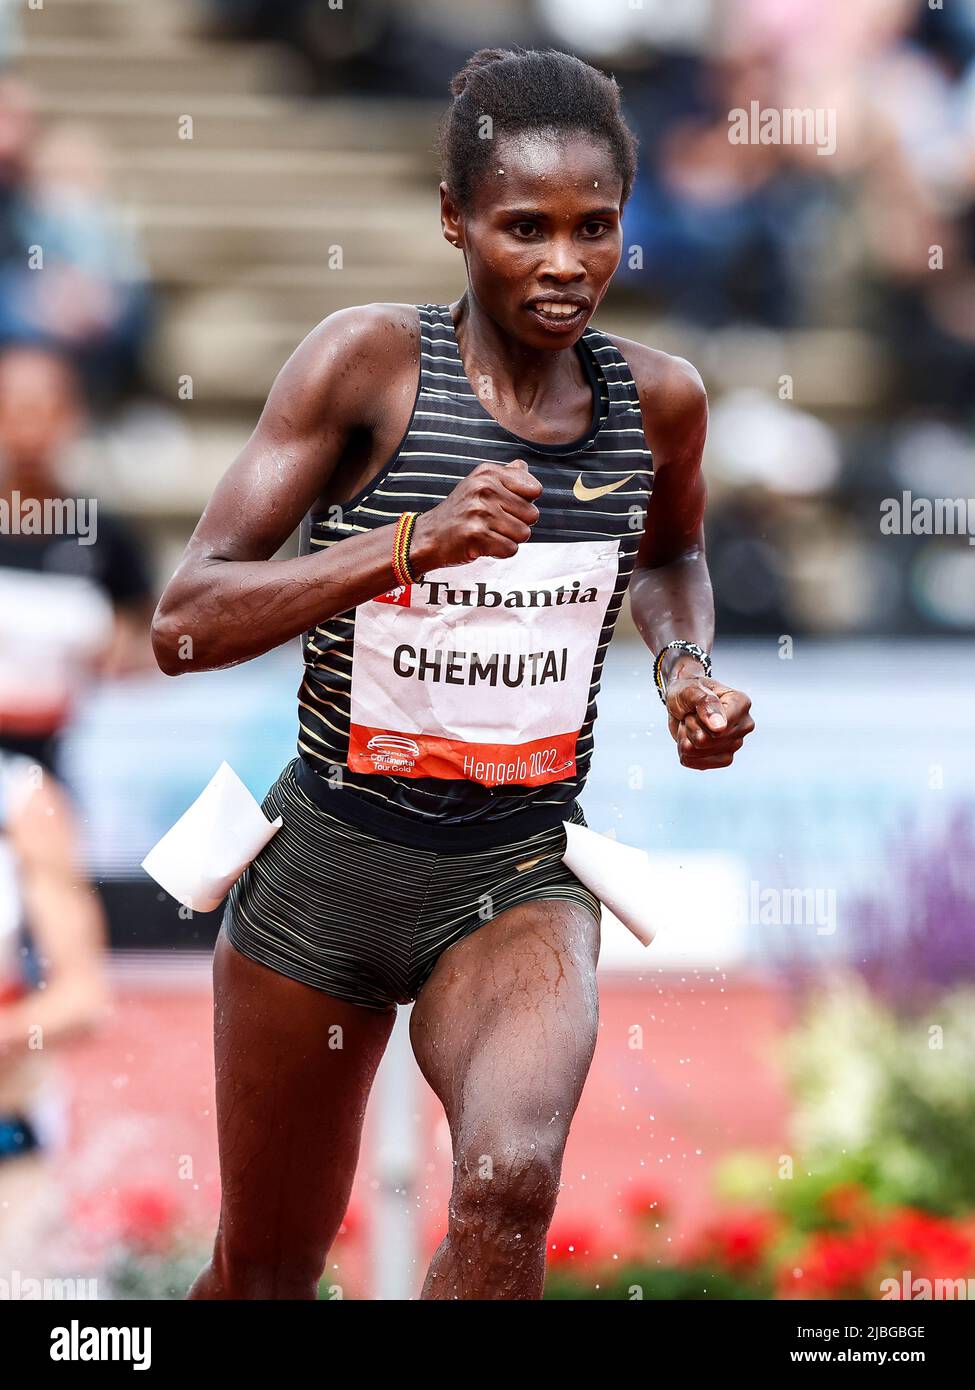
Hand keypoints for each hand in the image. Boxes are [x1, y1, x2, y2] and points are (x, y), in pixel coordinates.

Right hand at [409, 459, 540, 569]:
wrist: (428, 536)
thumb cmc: (459, 512)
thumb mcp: (477, 484)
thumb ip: (505, 475)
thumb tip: (523, 466)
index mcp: (488, 473)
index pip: (535, 489)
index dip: (526, 503)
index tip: (507, 506)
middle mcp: (484, 489)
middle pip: (532, 514)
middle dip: (518, 524)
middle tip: (495, 523)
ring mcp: (480, 512)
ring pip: (524, 533)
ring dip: (509, 539)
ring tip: (489, 533)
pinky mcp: (476, 535)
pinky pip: (511, 549)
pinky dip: (501, 552)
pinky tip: (485, 544)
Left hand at [665, 676, 753, 769]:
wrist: (682, 701)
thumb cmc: (688, 691)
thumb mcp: (691, 690)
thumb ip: (706, 704)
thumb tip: (719, 728)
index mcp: (741, 704)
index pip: (719, 728)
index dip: (698, 720)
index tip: (697, 707)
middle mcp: (743, 725)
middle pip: (706, 741)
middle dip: (690, 728)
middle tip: (693, 715)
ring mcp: (735, 744)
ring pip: (699, 753)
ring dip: (686, 739)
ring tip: (692, 724)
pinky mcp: (723, 759)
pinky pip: (696, 764)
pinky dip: (685, 752)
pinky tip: (690, 738)